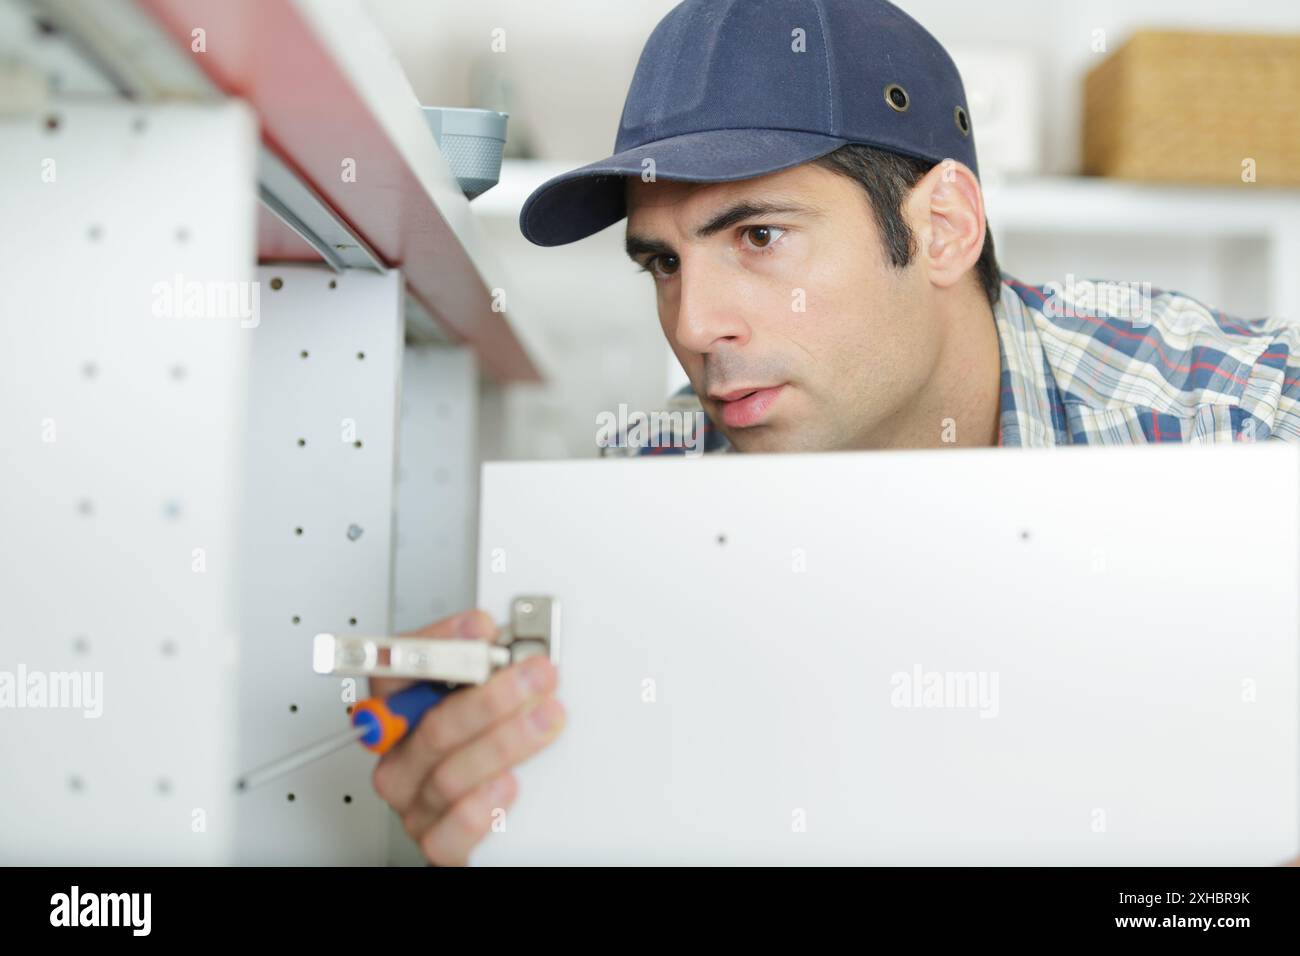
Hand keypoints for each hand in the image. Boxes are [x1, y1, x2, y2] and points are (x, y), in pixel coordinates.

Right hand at [368, 609, 564, 864]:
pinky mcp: (439, 844)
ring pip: (448, 775)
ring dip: (502, 743)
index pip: (397, 671)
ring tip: (544, 720)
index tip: (482, 629)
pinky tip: (509, 785)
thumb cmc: (486, 750)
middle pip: (432, 725)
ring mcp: (418, 803)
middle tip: (536, 676)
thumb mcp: (485, 701)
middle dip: (491, 696)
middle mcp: (404, 758)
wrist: (498, 824)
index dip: (438, 646)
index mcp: (403, 714)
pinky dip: (479, 809)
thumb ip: (490, 671)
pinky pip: (449, 833)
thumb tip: (516, 643)